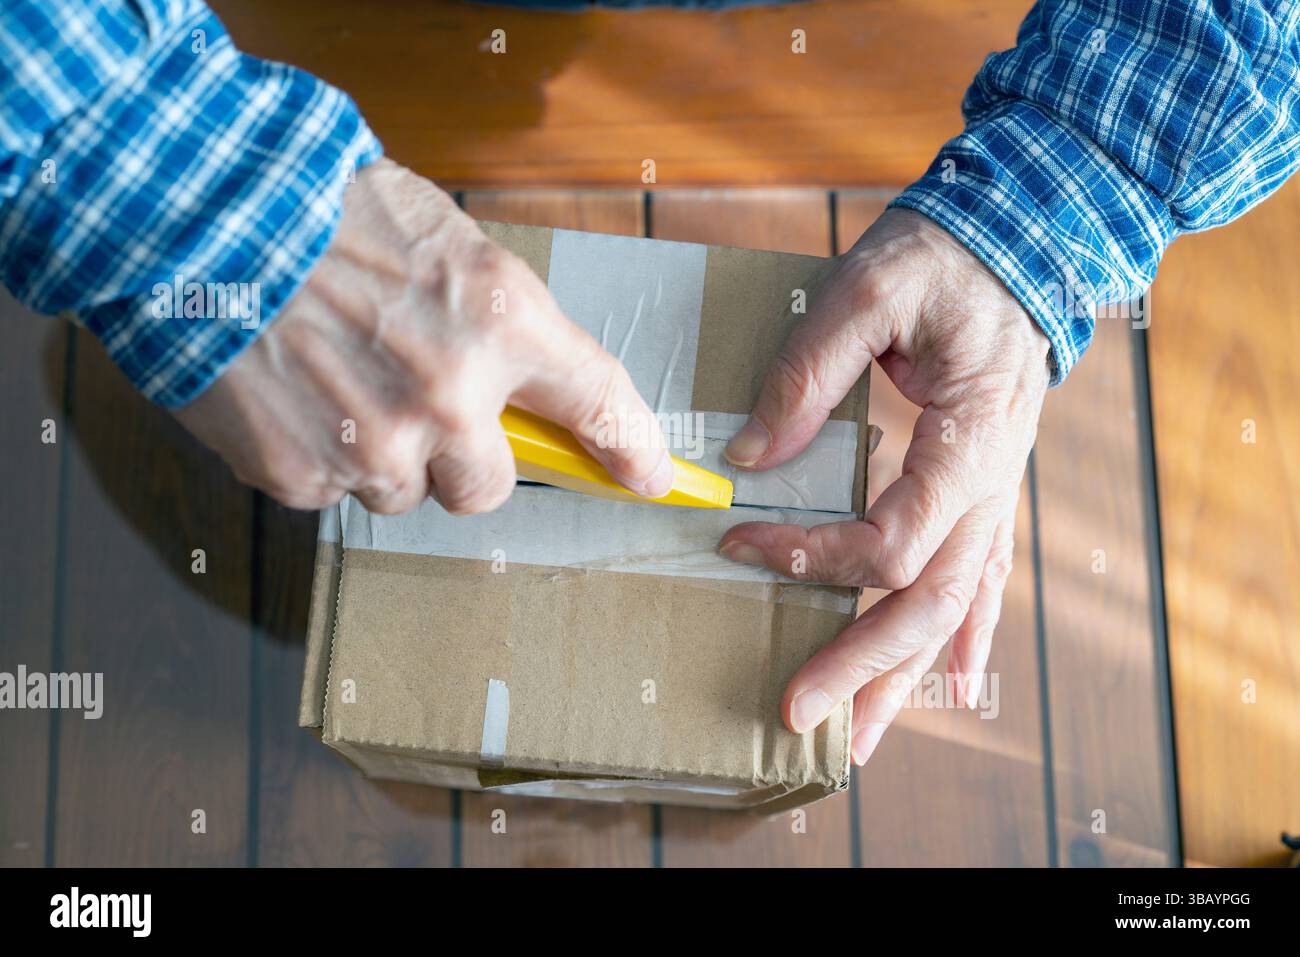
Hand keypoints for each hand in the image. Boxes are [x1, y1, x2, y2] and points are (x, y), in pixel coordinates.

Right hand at [176, 158, 671, 514]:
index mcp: (498, 319)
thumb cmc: (319, 209)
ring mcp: (376, 445)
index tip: (651, 477)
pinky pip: (332, 491)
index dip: (632, 447)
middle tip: (421, 413)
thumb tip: (518, 385)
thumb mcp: (443, 240)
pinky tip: (290, 395)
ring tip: (334, 381)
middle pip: (489, 489)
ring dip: (382, 455)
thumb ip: (492, 320)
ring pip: (404, 494)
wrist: (193, 210)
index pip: (597, 401)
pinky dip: (317, 454)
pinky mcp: (304, 475)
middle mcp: (449, 397)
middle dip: (463, 462)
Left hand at [718, 208, 1050, 764]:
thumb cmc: (942, 261)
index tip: (739, 541)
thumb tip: (751, 454)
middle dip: (861, 663)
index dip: (815, 555)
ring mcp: (996, 494)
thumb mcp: (868, 293)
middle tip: (796, 711)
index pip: (894, 538)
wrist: (1016, 243)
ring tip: (860, 740)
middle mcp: (993, 483)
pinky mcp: (985, 491)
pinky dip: (967, 639)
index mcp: (970, 440)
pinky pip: (982, 580)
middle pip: (929, 602)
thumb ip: (808, 373)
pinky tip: (951, 686)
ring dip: (905, 676)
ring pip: (954, 609)